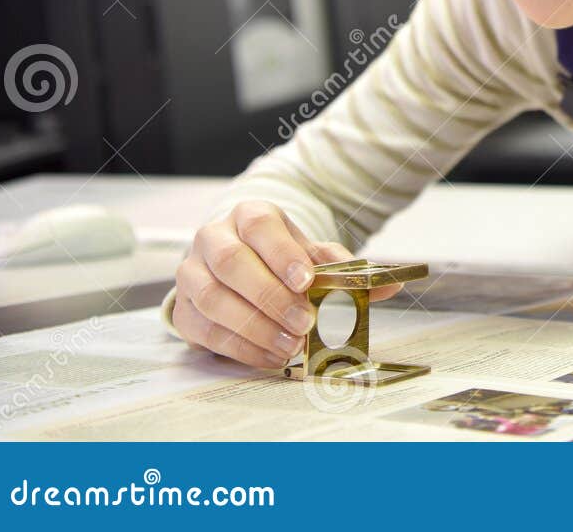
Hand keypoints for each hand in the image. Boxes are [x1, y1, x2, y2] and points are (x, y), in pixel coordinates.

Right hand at [171, 200, 402, 369]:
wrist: (235, 261)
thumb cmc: (277, 257)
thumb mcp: (311, 254)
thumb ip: (345, 267)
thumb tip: (389, 284)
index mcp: (249, 215)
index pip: (261, 226)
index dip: (283, 253)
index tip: (306, 281)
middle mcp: (213, 238)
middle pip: (232, 263)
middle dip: (270, 296)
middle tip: (304, 323)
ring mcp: (191, 273)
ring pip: (213, 298)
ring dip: (254, 327)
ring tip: (290, 346)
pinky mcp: (183, 308)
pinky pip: (204, 330)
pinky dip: (241, 348)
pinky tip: (271, 356)